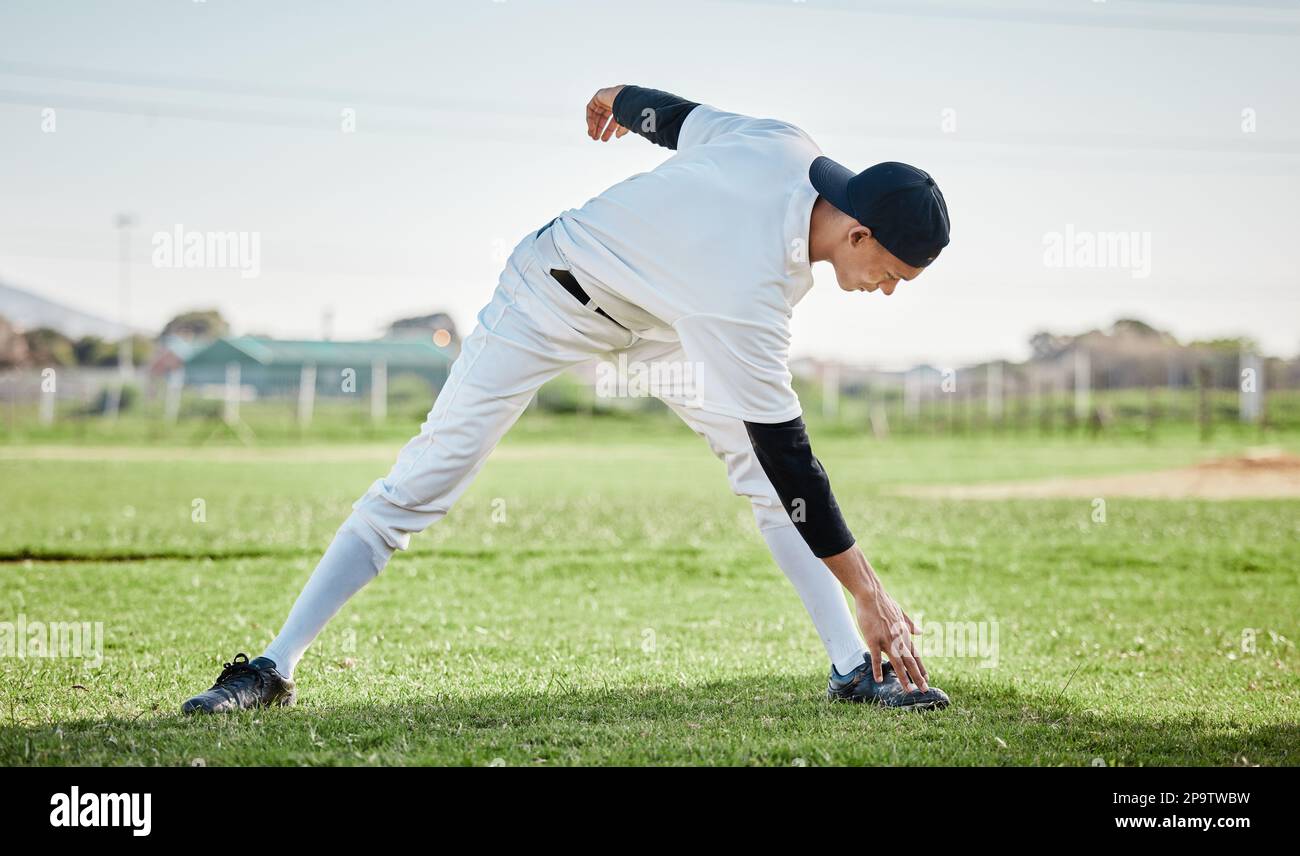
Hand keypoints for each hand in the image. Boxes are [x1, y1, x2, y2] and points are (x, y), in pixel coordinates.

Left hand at [585, 85, 628, 141]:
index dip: (608, 131)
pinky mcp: (598, 96)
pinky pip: (591, 108)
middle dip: (598, 128)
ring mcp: (605, 98)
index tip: (604, 139)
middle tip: (595, 138)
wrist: (625, 100)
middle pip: (603, 118)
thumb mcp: (625, 124)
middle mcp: (612, 103)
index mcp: (620, 109)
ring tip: (592, 135)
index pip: (612, 121)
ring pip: (596, 114)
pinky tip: (591, 127)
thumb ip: (621, 130)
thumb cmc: (628, 111)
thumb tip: (618, 136)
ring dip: (593, 125)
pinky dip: (590, 118)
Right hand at [822, 545, 928, 692]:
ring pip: (897, 663)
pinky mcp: (874, 639)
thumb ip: (910, 624)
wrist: (871, 594)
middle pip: (910, 662)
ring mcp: (887, 640)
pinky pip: (876, 658)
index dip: (921, 667)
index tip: (927, 677)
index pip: (915, 654)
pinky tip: (879, 680)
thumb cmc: (884, 602)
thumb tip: (921, 632)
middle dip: (918, 677)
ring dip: (904, 678)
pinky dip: (878, 669)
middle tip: (924, 689)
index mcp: (904, 634)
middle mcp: (898, 639)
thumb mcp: (901, 613)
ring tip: (909, 690)